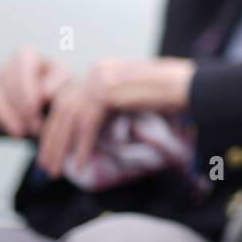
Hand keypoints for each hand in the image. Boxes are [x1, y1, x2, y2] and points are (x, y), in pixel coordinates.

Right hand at [0, 48, 73, 137]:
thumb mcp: (67, 81)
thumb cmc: (62, 88)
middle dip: (19, 109)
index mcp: (26, 55)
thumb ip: (58, 84)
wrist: (53, 101)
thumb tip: (45, 93)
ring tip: (21, 134)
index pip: (22, 69)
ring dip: (6, 117)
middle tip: (33, 128)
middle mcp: (6, 64)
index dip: (26, 90)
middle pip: (7, 86)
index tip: (35, 110)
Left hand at [36, 57, 194, 178]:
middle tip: (46, 165)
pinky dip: (81, 146)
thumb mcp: (134, 98)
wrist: (195, 86)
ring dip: (60, 147)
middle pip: (62, 108)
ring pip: (69, 118)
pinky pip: (87, 125)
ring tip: (56, 171)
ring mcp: (103, 79)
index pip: (68, 99)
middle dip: (51, 139)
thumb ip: (112, 105)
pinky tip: (80, 164)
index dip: (56, 127)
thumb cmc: (173, 94)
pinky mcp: (109, 91)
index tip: (51, 149)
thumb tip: (93, 128)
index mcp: (102, 69)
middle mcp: (98, 71)